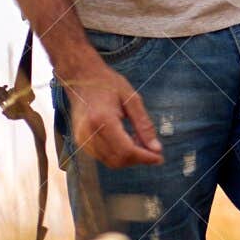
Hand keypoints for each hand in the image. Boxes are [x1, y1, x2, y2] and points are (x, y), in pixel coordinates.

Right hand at [60, 54, 164, 168]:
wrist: (80, 77)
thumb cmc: (107, 83)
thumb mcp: (132, 99)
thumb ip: (144, 125)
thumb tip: (156, 148)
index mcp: (102, 120)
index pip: (126, 150)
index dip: (144, 157)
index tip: (160, 157)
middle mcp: (89, 133)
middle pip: (118, 160)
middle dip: (138, 159)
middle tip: (154, 150)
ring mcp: (82, 139)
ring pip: (110, 162)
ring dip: (129, 158)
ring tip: (139, 141)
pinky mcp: (80, 141)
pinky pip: (103, 156)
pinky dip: (118, 154)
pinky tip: (126, 140)